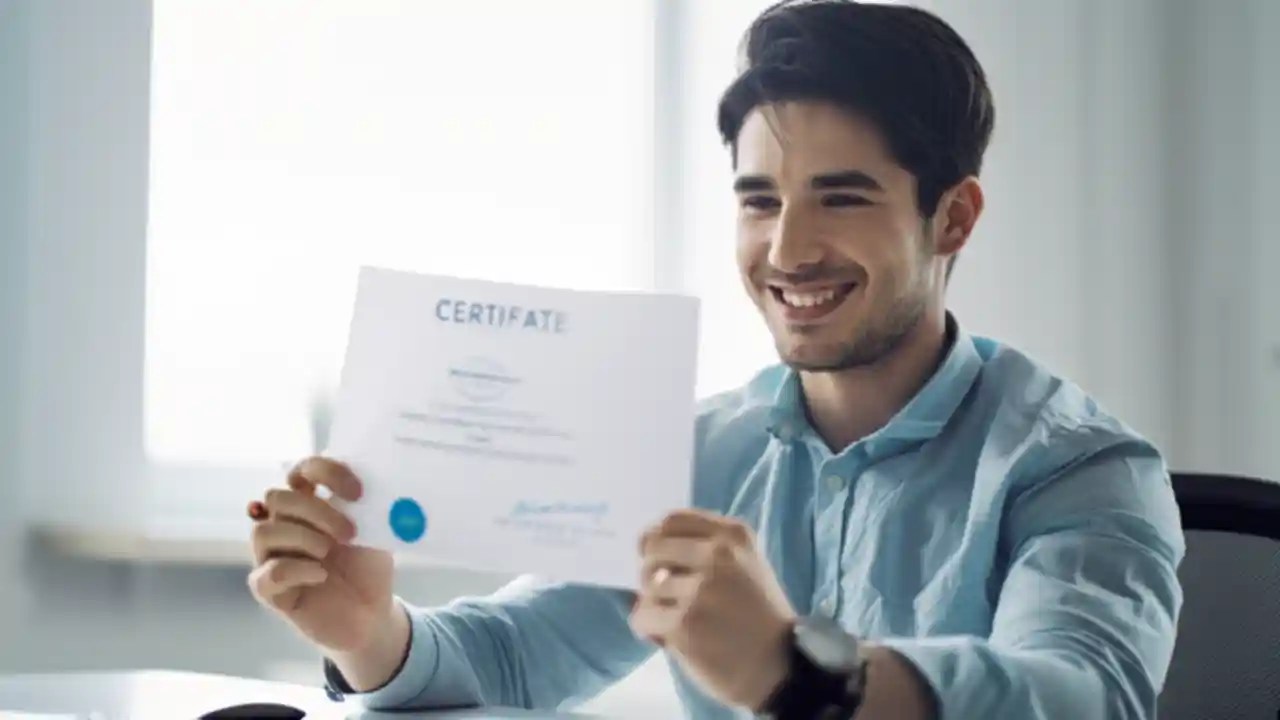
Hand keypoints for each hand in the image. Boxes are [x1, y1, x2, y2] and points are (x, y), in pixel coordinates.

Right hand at [247, 457, 405, 688]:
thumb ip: (367, 503)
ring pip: (263, 531)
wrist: (371, 615)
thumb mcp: (376, 530)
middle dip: (316, 510)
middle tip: (350, 532)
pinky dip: (297, 570)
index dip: (325, 471)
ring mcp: (272, 557)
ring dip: (302, 537)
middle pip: (277, 498)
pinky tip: (321, 575)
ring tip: (330, 552)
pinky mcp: (269, 591)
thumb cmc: (367, 568)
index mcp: (309, 504)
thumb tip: (374, 477)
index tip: (358, 492)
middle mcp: (284, 526)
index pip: (301, 470)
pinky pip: (267, 574)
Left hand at [629, 509, 796, 709]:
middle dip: (652, 576)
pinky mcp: (684, 623)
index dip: (655, 539)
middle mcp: (718, 555)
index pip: (671, 521)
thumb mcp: (745, 564)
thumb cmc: (758, 617)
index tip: (659, 560)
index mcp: (733, 535)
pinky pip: (642, 617)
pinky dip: (650, 631)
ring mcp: (700, 589)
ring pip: (645, 587)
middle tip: (671, 599)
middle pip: (652, 550)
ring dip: (655, 607)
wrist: (781, 666)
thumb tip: (645, 543)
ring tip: (679, 623)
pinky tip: (671, 639)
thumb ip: (704, 548)